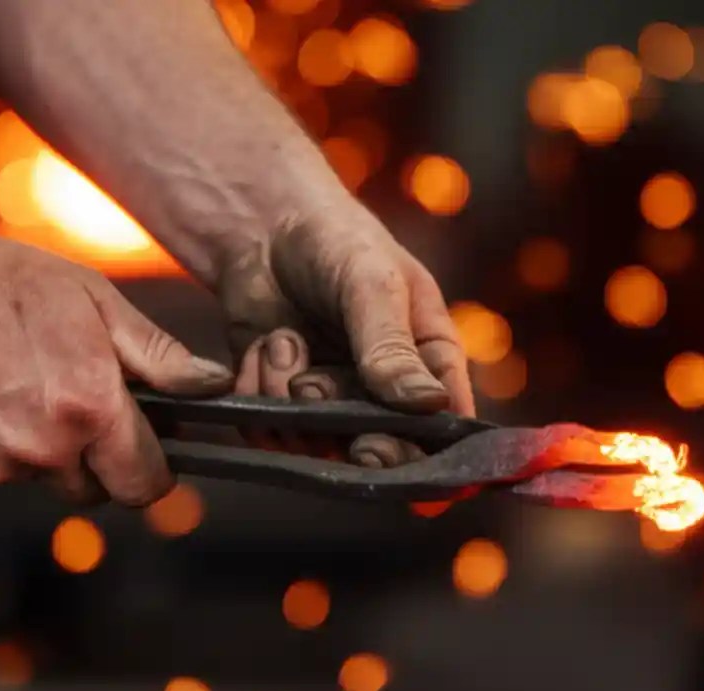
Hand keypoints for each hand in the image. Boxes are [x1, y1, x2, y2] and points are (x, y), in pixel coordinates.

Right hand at [0, 208, 233, 504]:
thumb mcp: (92, 301)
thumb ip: (156, 355)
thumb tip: (209, 385)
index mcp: (89, 409)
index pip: (145, 484)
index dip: (152, 471)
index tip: (148, 453)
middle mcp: (41, 449)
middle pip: (93, 491)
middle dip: (96, 462)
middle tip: (75, 408)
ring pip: (38, 481)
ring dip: (39, 452)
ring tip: (17, 388)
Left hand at [216, 200, 473, 465]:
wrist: (261, 223)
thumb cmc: (337, 239)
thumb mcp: (374, 285)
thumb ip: (393, 348)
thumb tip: (428, 406)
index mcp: (430, 361)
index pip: (444, 425)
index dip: (425, 454)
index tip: (385, 450)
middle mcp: (386, 391)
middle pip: (384, 448)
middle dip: (354, 439)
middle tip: (334, 415)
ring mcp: (334, 398)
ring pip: (319, 439)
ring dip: (294, 400)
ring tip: (287, 342)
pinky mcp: (282, 399)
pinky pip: (271, 425)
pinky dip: (259, 392)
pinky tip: (263, 345)